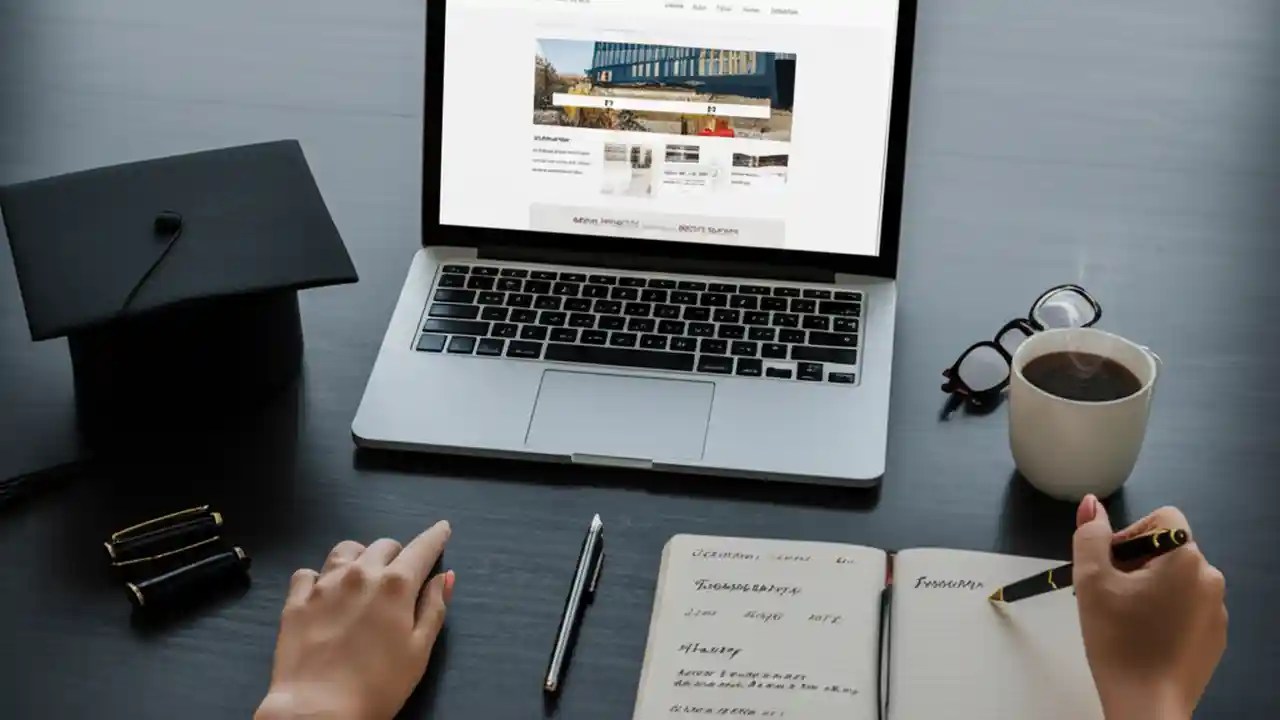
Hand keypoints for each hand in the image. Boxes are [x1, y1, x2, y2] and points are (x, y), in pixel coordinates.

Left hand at [255, 521, 454, 719]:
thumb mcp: (419, 651)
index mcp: (395, 585)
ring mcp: (323, 585)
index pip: (422, 548)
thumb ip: (433, 608)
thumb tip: (444, 577)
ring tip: (362, 576)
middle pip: (384, 546)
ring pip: (346, 550)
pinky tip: (324, 593)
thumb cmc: (378, 686)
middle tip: (400, 577)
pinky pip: (308, 573)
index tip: (442, 529)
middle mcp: (359, 574)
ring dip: (360, 557)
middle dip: (398, 555)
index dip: (436, 537)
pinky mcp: (295, 601)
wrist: (316, 710)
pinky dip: (320, 577)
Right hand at [1073, 497, 1225, 719]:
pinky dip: (1167, 613)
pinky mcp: (1216, 637)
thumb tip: (1091, 503)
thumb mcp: (1092, 581)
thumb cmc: (1118, 638)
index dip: (1129, 536)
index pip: (1162, 519)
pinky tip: (1147, 639)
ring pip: (1178, 580)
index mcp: (1186, 557)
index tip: (1110, 569)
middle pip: (1168, 550)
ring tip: (1127, 619)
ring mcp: (1217, 610)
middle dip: (1137, 564)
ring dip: (1151, 588)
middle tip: (1111, 596)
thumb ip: (1091, 536)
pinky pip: (1188, 609)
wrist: (1147, 704)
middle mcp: (1210, 577)